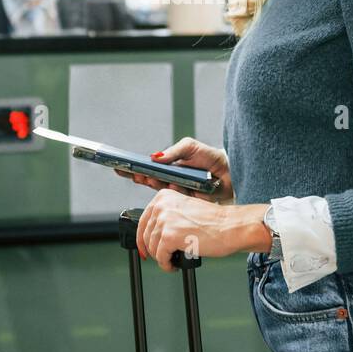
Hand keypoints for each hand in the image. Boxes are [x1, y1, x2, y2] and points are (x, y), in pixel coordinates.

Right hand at [114, 136, 233, 203]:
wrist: (232, 172)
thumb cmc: (211, 158)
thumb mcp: (190, 147)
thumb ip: (173, 151)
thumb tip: (154, 157)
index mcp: (169, 168)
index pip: (146, 170)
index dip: (133, 170)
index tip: (120, 167)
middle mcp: (171, 182)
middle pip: (150, 183)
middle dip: (143, 179)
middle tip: (139, 174)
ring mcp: (180, 194)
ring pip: (163, 193)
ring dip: (161, 185)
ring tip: (163, 179)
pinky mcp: (189, 204)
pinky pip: (179, 201)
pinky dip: (179, 194)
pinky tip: (183, 188)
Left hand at [135, 188, 258, 271]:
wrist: (230, 227)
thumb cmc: (214, 221)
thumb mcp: (184, 210)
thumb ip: (168, 217)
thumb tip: (155, 232)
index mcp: (164, 197)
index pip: (143, 220)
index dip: (142, 238)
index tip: (144, 248)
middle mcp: (162, 206)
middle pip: (146, 235)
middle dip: (153, 250)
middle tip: (162, 257)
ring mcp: (165, 221)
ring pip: (152, 247)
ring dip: (161, 258)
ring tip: (172, 260)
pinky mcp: (169, 236)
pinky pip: (160, 257)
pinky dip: (166, 264)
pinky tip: (174, 264)